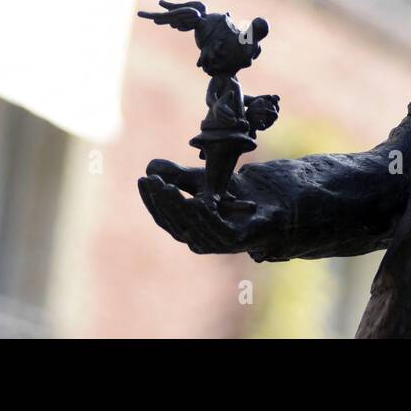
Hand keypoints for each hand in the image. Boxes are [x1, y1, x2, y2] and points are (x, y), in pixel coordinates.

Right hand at [138, 159, 288, 260]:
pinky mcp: (234, 241)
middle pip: (172, 222)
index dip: (151, 199)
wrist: (269, 207)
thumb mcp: (202, 182)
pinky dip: (204, 217)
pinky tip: (196, 201)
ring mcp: (215, 242)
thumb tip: (150, 168)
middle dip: (160, 201)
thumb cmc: (233, 197)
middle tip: (151, 180)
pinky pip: (215, 229)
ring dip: (177, 206)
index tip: (142, 179)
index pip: (163, 216)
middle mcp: (197, 239)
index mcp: (187, 229)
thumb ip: (178, 177)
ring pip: (190, 226)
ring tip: (167, 187)